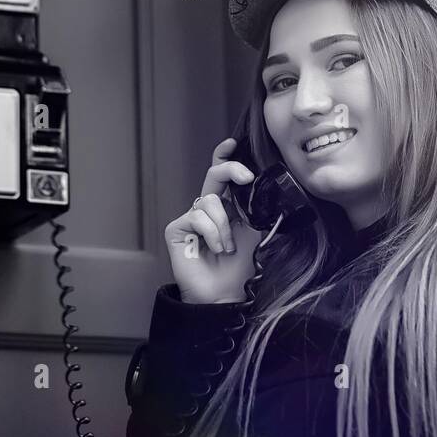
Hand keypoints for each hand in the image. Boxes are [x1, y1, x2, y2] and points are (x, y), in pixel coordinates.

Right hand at [164, 138, 263, 304]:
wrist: (224, 294)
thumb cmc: (238, 266)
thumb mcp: (252, 230)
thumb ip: (252, 207)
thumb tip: (260, 185)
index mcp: (225, 207)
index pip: (222, 177)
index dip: (224, 157)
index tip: (232, 143)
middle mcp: (206, 208)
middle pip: (214, 175)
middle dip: (231, 169)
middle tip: (246, 177)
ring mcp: (189, 217)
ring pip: (210, 200)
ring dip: (225, 225)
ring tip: (226, 247)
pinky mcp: (176, 228)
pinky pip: (198, 216)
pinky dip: (212, 233)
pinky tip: (214, 248)